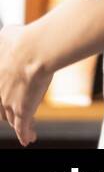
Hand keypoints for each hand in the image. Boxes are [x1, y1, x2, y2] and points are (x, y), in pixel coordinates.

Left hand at [0, 24, 50, 145]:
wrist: (33, 50)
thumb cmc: (21, 40)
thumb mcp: (7, 34)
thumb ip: (6, 37)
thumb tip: (8, 32)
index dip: (2, 97)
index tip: (6, 96)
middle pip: (1, 108)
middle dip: (7, 111)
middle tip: (15, 112)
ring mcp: (9, 103)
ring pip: (11, 118)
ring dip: (18, 123)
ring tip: (25, 129)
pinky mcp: (23, 110)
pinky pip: (23, 127)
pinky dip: (25, 134)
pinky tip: (28, 139)